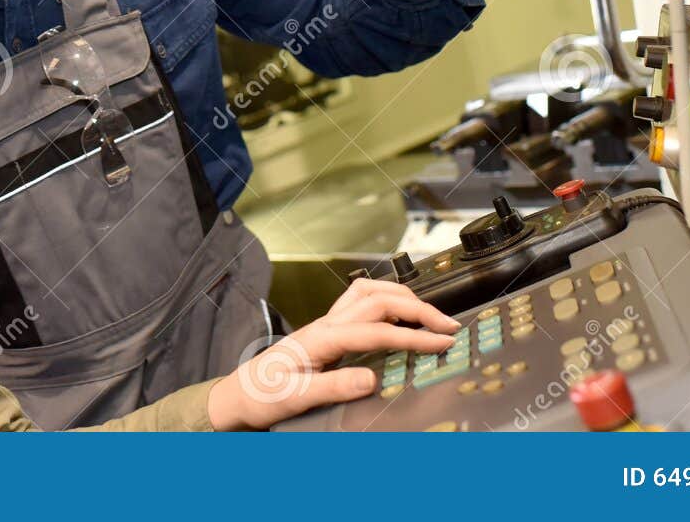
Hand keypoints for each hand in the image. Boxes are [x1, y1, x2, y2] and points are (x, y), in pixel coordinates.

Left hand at [205, 278, 461, 430]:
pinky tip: (400, 313)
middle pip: (380, 300)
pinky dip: (387, 300)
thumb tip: (370, 379)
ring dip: (403, 297)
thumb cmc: (263, 396)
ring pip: (371, 292)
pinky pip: (361, 302)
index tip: (441, 344)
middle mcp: (326, 323)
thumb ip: (332, 388)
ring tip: (431, 314)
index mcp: (321, 337)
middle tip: (448, 326)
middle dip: (418, 309)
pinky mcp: (328, 329)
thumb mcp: (295, 398)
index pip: (378, 330)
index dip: (413, 336)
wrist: (240, 394)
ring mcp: (327, 322)